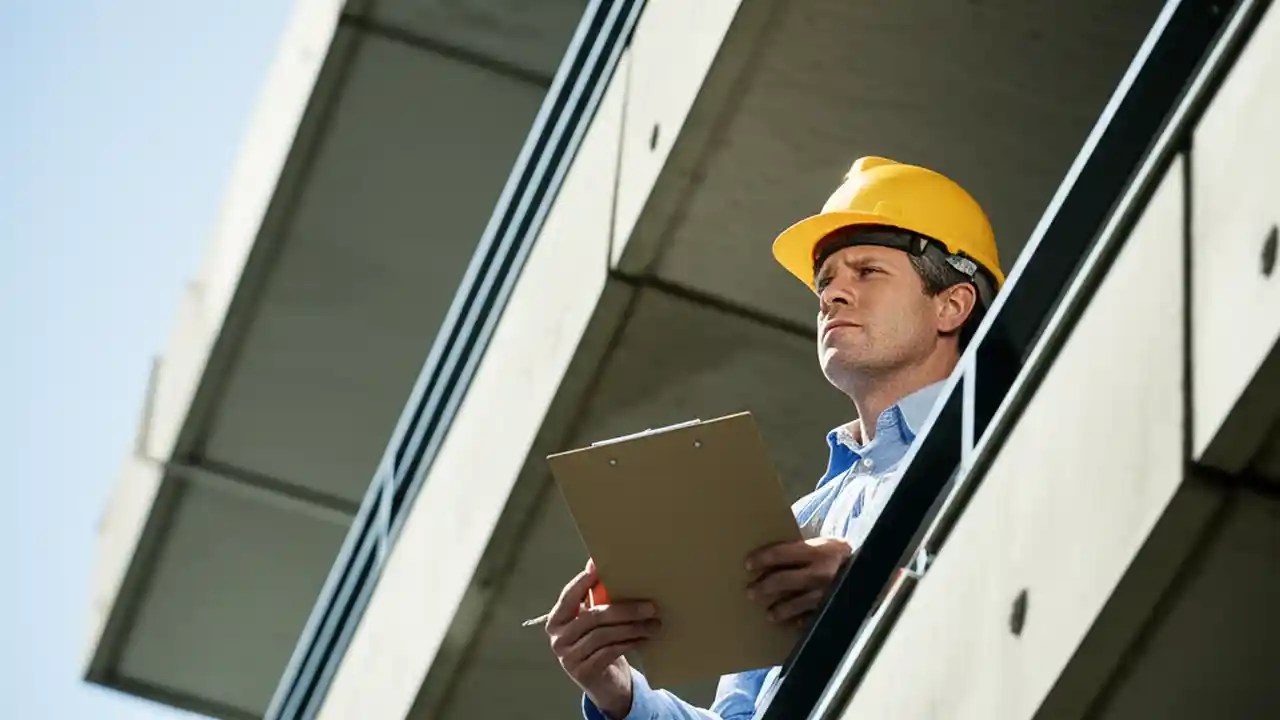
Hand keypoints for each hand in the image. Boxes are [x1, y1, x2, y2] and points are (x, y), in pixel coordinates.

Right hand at [545, 559, 660, 718]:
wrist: (604, 683)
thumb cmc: (599, 643)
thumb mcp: (594, 620)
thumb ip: (595, 596)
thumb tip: (598, 562)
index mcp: (556, 619)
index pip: (569, 596)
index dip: (584, 581)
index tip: (600, 567)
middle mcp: (558, 638)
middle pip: (594, 616)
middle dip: (625, 609)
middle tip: (650, 606)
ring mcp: (568, 657)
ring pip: (604, 635)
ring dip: (633, 628)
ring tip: (654, 624)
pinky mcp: (583, 672)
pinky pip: (610, 652)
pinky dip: (630, 643)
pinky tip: (644, 638)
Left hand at [745, 537, 852, 628]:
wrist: (874, 571)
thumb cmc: (841, 557)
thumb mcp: (824, 545)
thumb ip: (801, 550)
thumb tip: (770, 556)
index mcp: (818, 550)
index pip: (781, 553)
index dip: (761, 558)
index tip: (748, 565)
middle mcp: (821, 572)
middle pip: (782, 580)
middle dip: (762, 587)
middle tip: (750, 592)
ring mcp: (826, 594)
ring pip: (793, 604)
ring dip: (777, 610)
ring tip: (769, 614)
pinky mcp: (831, 610)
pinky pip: (810, 620)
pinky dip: (798, 622)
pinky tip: (791, 624)